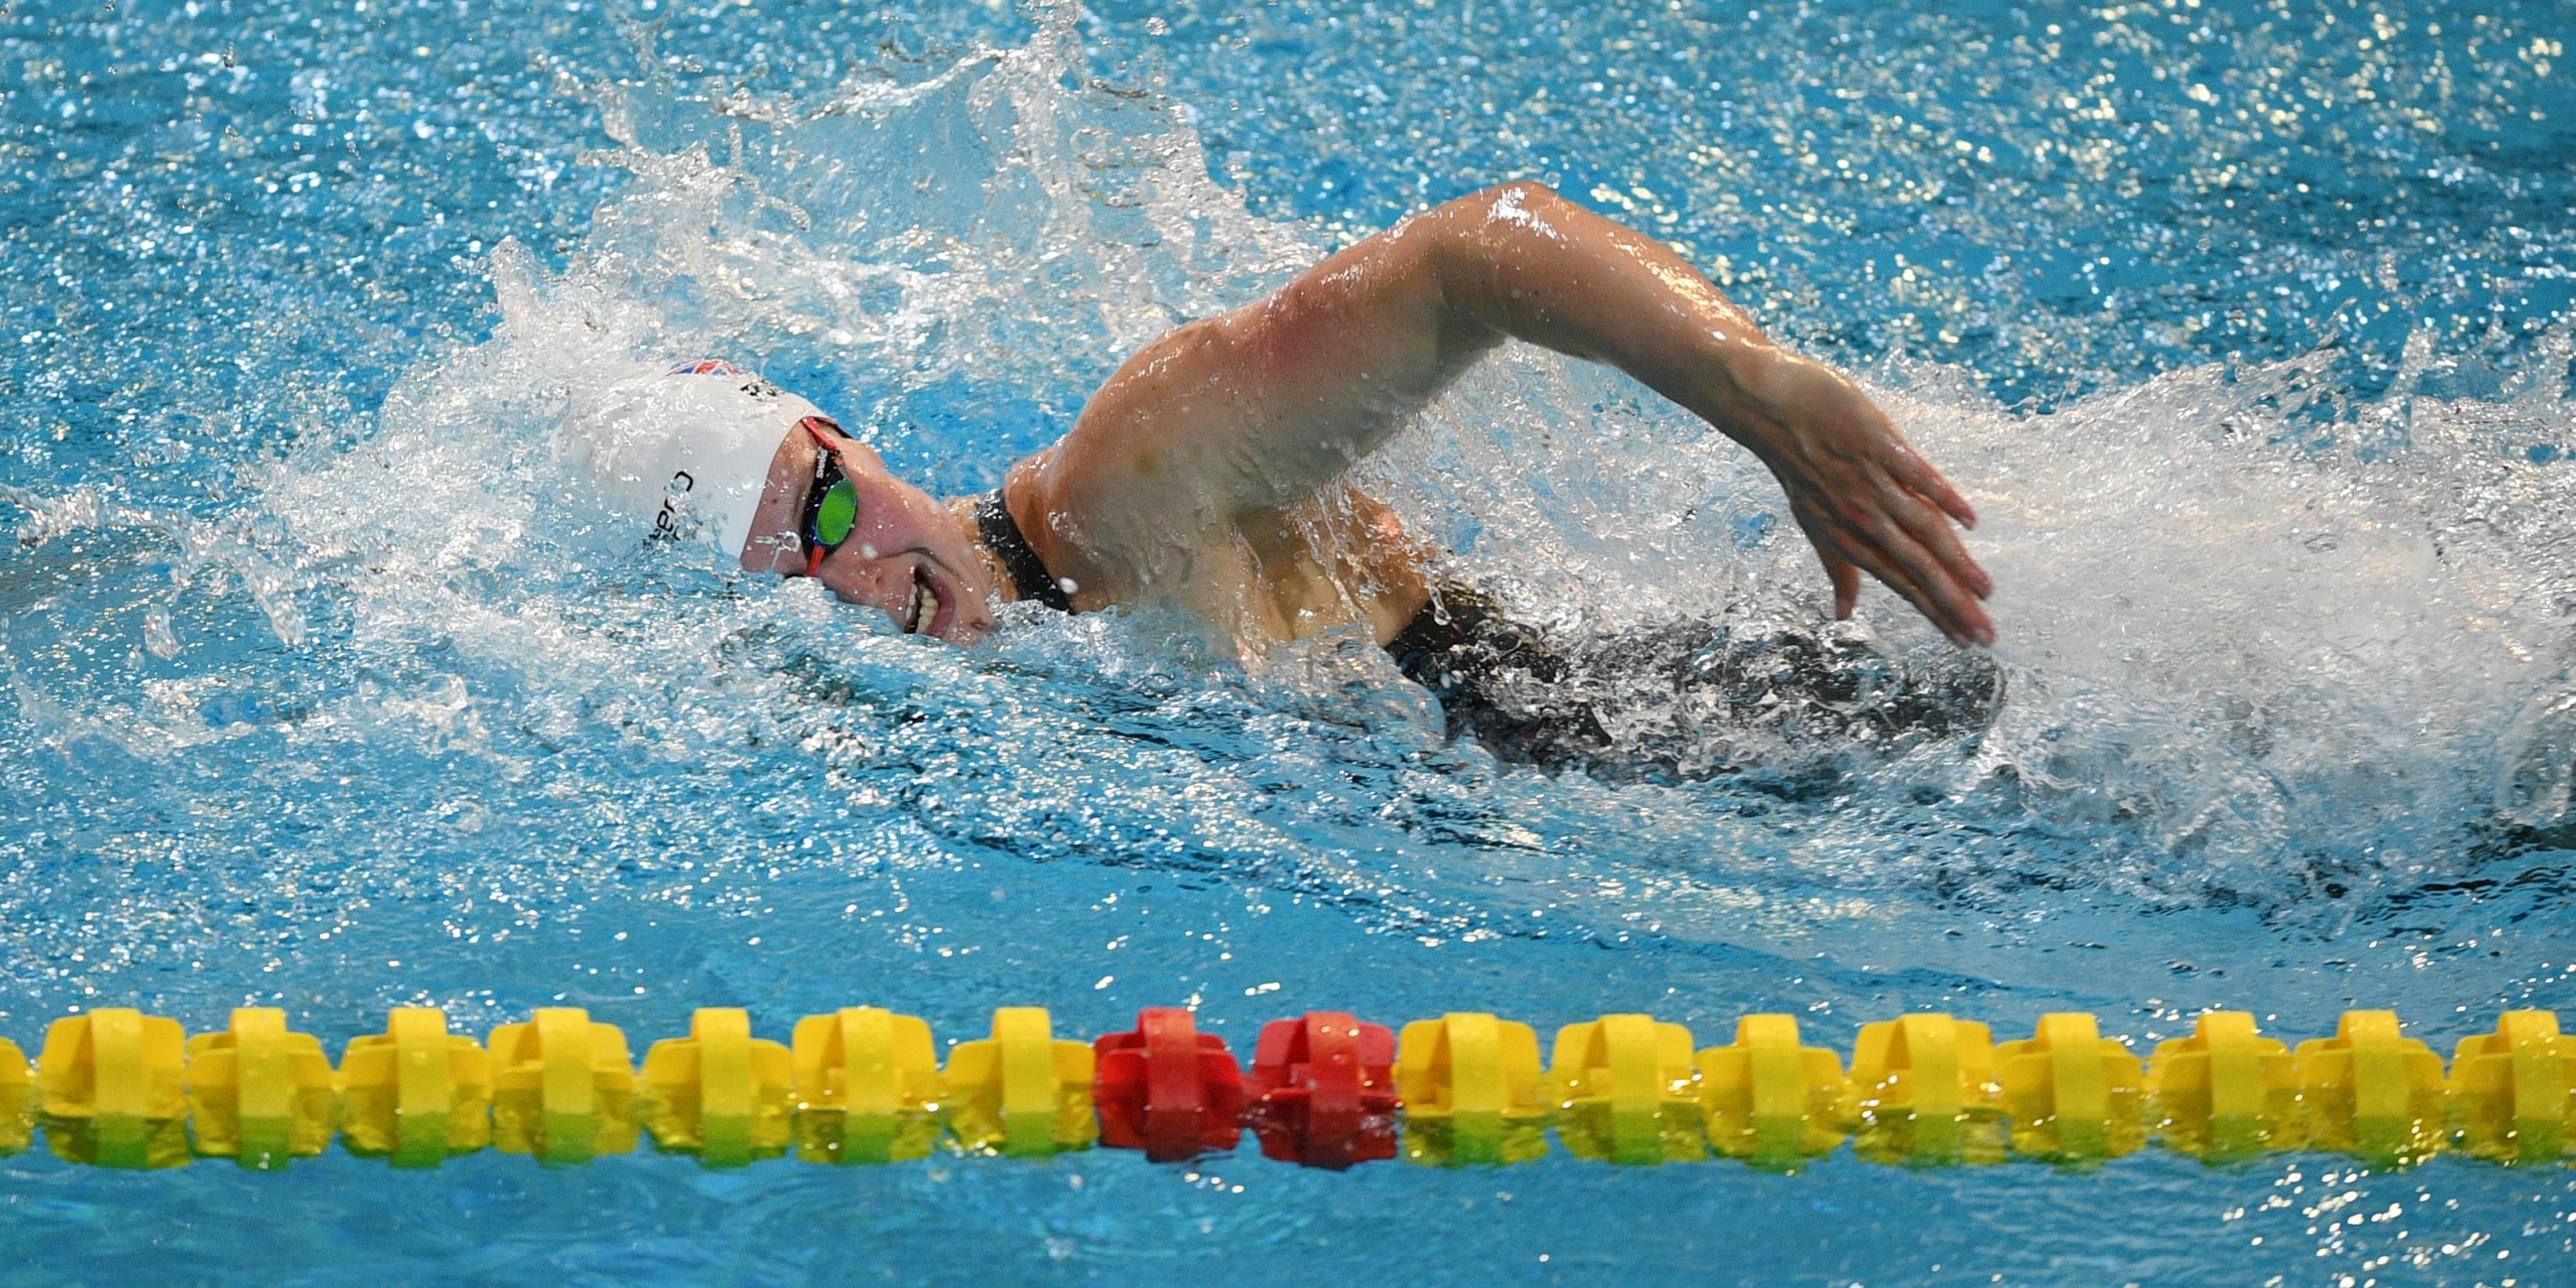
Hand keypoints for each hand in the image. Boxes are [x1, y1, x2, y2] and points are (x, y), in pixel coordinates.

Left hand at [1723, 350, 1993, 645]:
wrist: (1771, 407)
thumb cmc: (1797, 467)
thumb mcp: (1812, 524)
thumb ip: (1837, 568)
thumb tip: (1844, 615)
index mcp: (1850, 538)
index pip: (1902, 584)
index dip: (1934, 613)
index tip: (1965, 640)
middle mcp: (1863, 518)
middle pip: (1918, 567)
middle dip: (1953, 603)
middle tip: (1986, 635)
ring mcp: (1871, 483)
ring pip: (1923, 529)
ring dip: (1956, 561)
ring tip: (1985, 590)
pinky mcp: (1879, 446)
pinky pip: (1917, 476)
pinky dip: (1943, 496)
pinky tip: (1970, 520)